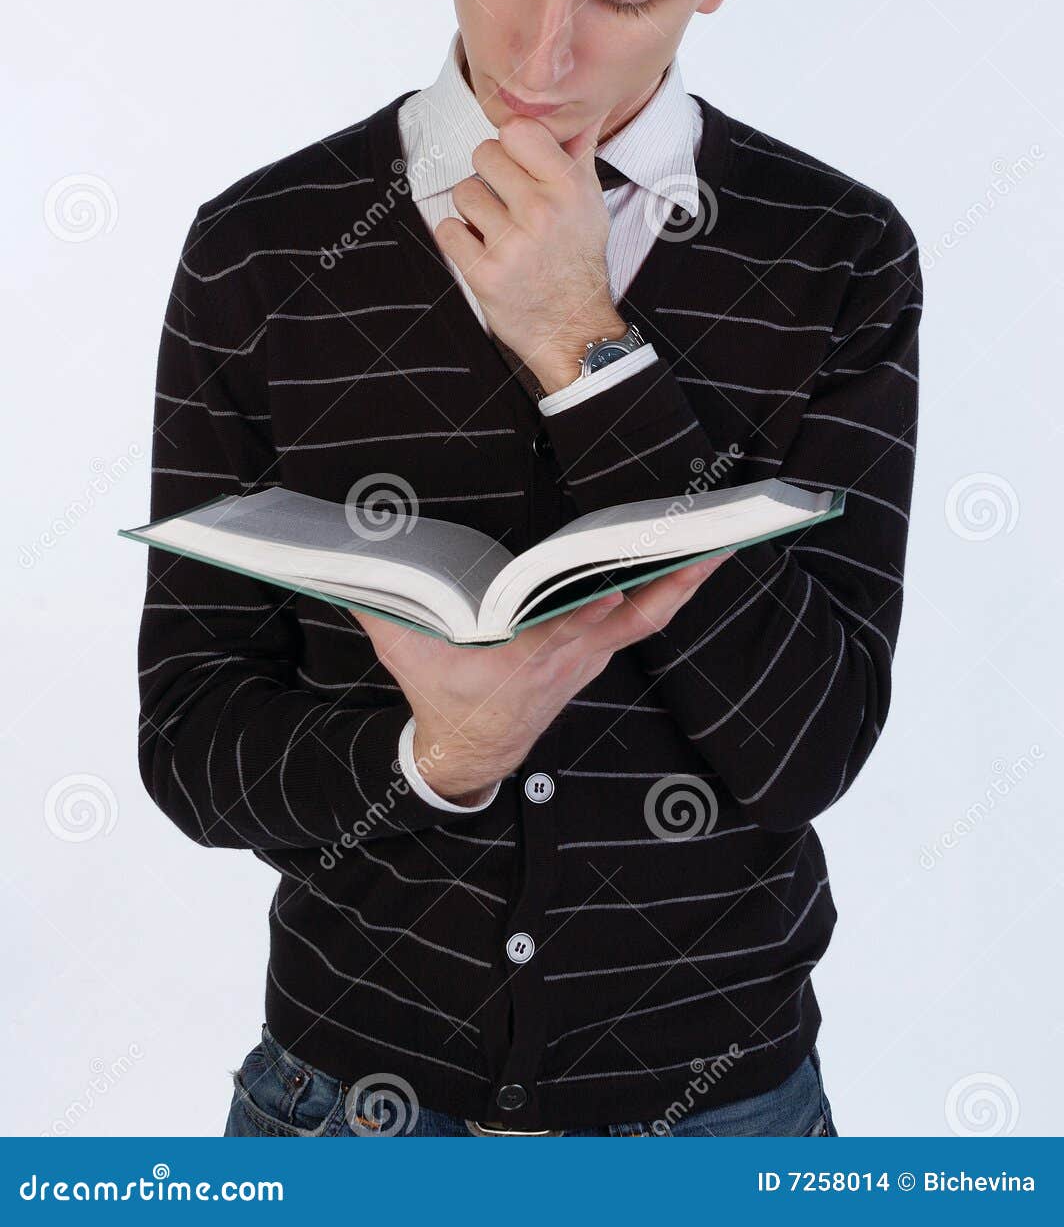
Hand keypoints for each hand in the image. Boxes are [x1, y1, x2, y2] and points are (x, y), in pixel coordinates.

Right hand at [350, 555, 732, 801]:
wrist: (472, 752)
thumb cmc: (442, 697)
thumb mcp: (404, 652)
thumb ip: (380, 604)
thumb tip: (343, 558)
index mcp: (527, 656)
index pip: (567, 628)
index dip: (592, 608)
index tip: (616, 581)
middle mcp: (571, 654)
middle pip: (632, 615)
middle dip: (669, 579)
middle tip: (709, 540)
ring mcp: (592, 654)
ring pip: (649, 615)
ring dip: (684, 579)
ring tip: (720, 538)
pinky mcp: (599, 649)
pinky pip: (647, 618)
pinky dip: (672, 590)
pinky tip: (695, 558)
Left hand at [433, 115, 623, 393]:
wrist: (572, 327)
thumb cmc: (577, 259)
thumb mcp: (590, 203)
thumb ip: (579, 153)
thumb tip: (581, 111)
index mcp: (569, 188)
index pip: (517, 130)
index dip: (510, 145)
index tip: (516, 164)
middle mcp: (542, 213)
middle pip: (483, 155)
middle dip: (489, 176)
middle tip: (506, 203)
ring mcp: (511, 244)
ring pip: (463, 192)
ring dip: (473, 210)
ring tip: (496, 229)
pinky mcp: (484, 273)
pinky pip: (446, 229)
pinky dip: (458, 239)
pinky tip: (482, 250)